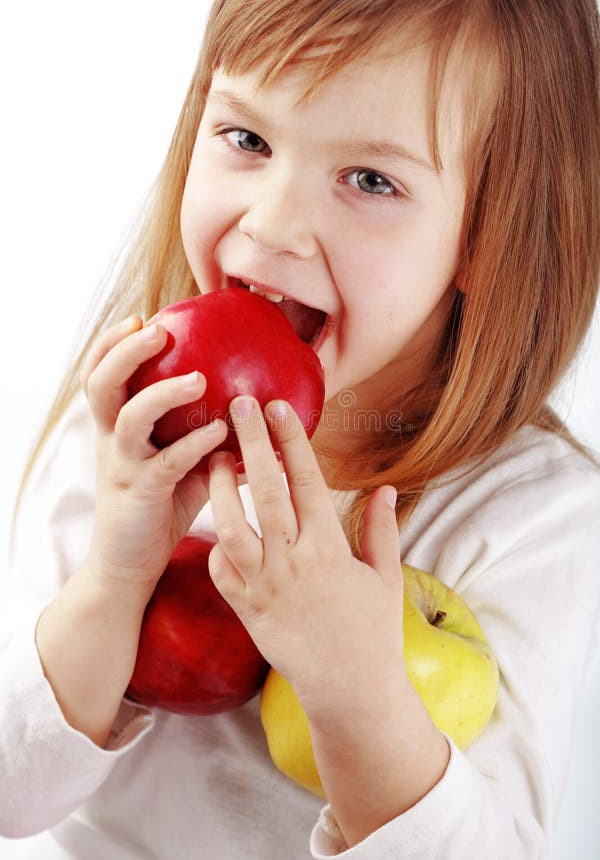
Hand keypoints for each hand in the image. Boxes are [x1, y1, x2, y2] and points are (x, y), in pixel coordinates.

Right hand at [80, 315, 227, 598]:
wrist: (130, 565)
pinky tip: (219, 432)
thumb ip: (205, 434)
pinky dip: (193, 443)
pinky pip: (166, 462)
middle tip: (157, 329)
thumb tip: (257, 410)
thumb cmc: (161, 507)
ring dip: (163, 392)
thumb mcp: (181, 462)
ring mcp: (122, 466)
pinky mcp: (140, 494)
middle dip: (124, 351)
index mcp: (115, 428)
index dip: (111, 343)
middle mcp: (112, 441)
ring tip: (198, 378)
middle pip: (100, 384)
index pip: (100, 375)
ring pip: (128, 417)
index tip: (141, 317)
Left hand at [207, 394, 404, 721]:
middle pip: (266, 491)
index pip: (307, 480)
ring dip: (219, 489)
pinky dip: (214, 544)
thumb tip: (386, 488)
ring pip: (231, 527)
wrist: (349, 690)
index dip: (291, 439)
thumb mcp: (386, 578)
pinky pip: (221, 571)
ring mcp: (265, 587)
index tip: (279, 406)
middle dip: (250, 442)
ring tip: (213, 457)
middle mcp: (293, 562)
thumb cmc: (373, 632)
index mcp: (329, 548)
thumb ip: (381, 530)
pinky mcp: (247, 610)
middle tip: (236, 404)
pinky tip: (215, 520)